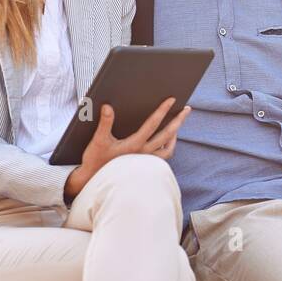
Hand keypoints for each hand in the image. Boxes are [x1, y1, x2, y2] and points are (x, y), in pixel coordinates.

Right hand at [63, 97, 190, 201]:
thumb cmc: (95, 160)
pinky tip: (167, 141)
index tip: (172, 99)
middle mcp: (143, 153)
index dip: (163, 110)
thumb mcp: (98, 140)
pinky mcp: (144, 167)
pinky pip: (162, 158)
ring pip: (168, 149)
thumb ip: (104, 123)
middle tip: (187, 109)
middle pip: (167, 135)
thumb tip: (108, 106)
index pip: (152, 124)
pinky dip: (167, 148)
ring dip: (175, 136)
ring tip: (178, 126)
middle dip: (178, 121)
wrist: (93, 181)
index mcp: (134, 145)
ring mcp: (146, 162)